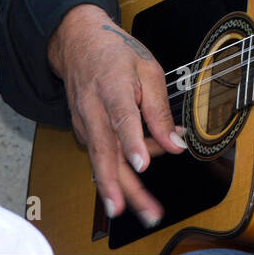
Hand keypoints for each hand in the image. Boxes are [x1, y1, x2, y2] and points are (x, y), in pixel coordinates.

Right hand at [47, 3, 186, 225]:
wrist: (77, 44)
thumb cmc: (115, 54)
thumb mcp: (148, 69)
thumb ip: (160, 108)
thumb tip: (176, 142)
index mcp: (113, 87)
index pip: (122, 118)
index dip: (132, 142)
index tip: (142, 165)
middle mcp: (94, 110)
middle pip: (106, 152)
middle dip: (121, 185)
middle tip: (139, 210)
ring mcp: (85, 123)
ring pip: (101, 162)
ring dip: (119, 190)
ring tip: (141, 211)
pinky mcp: (84, 133)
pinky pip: (103, 155)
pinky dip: (120, 170)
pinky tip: (138, 178)